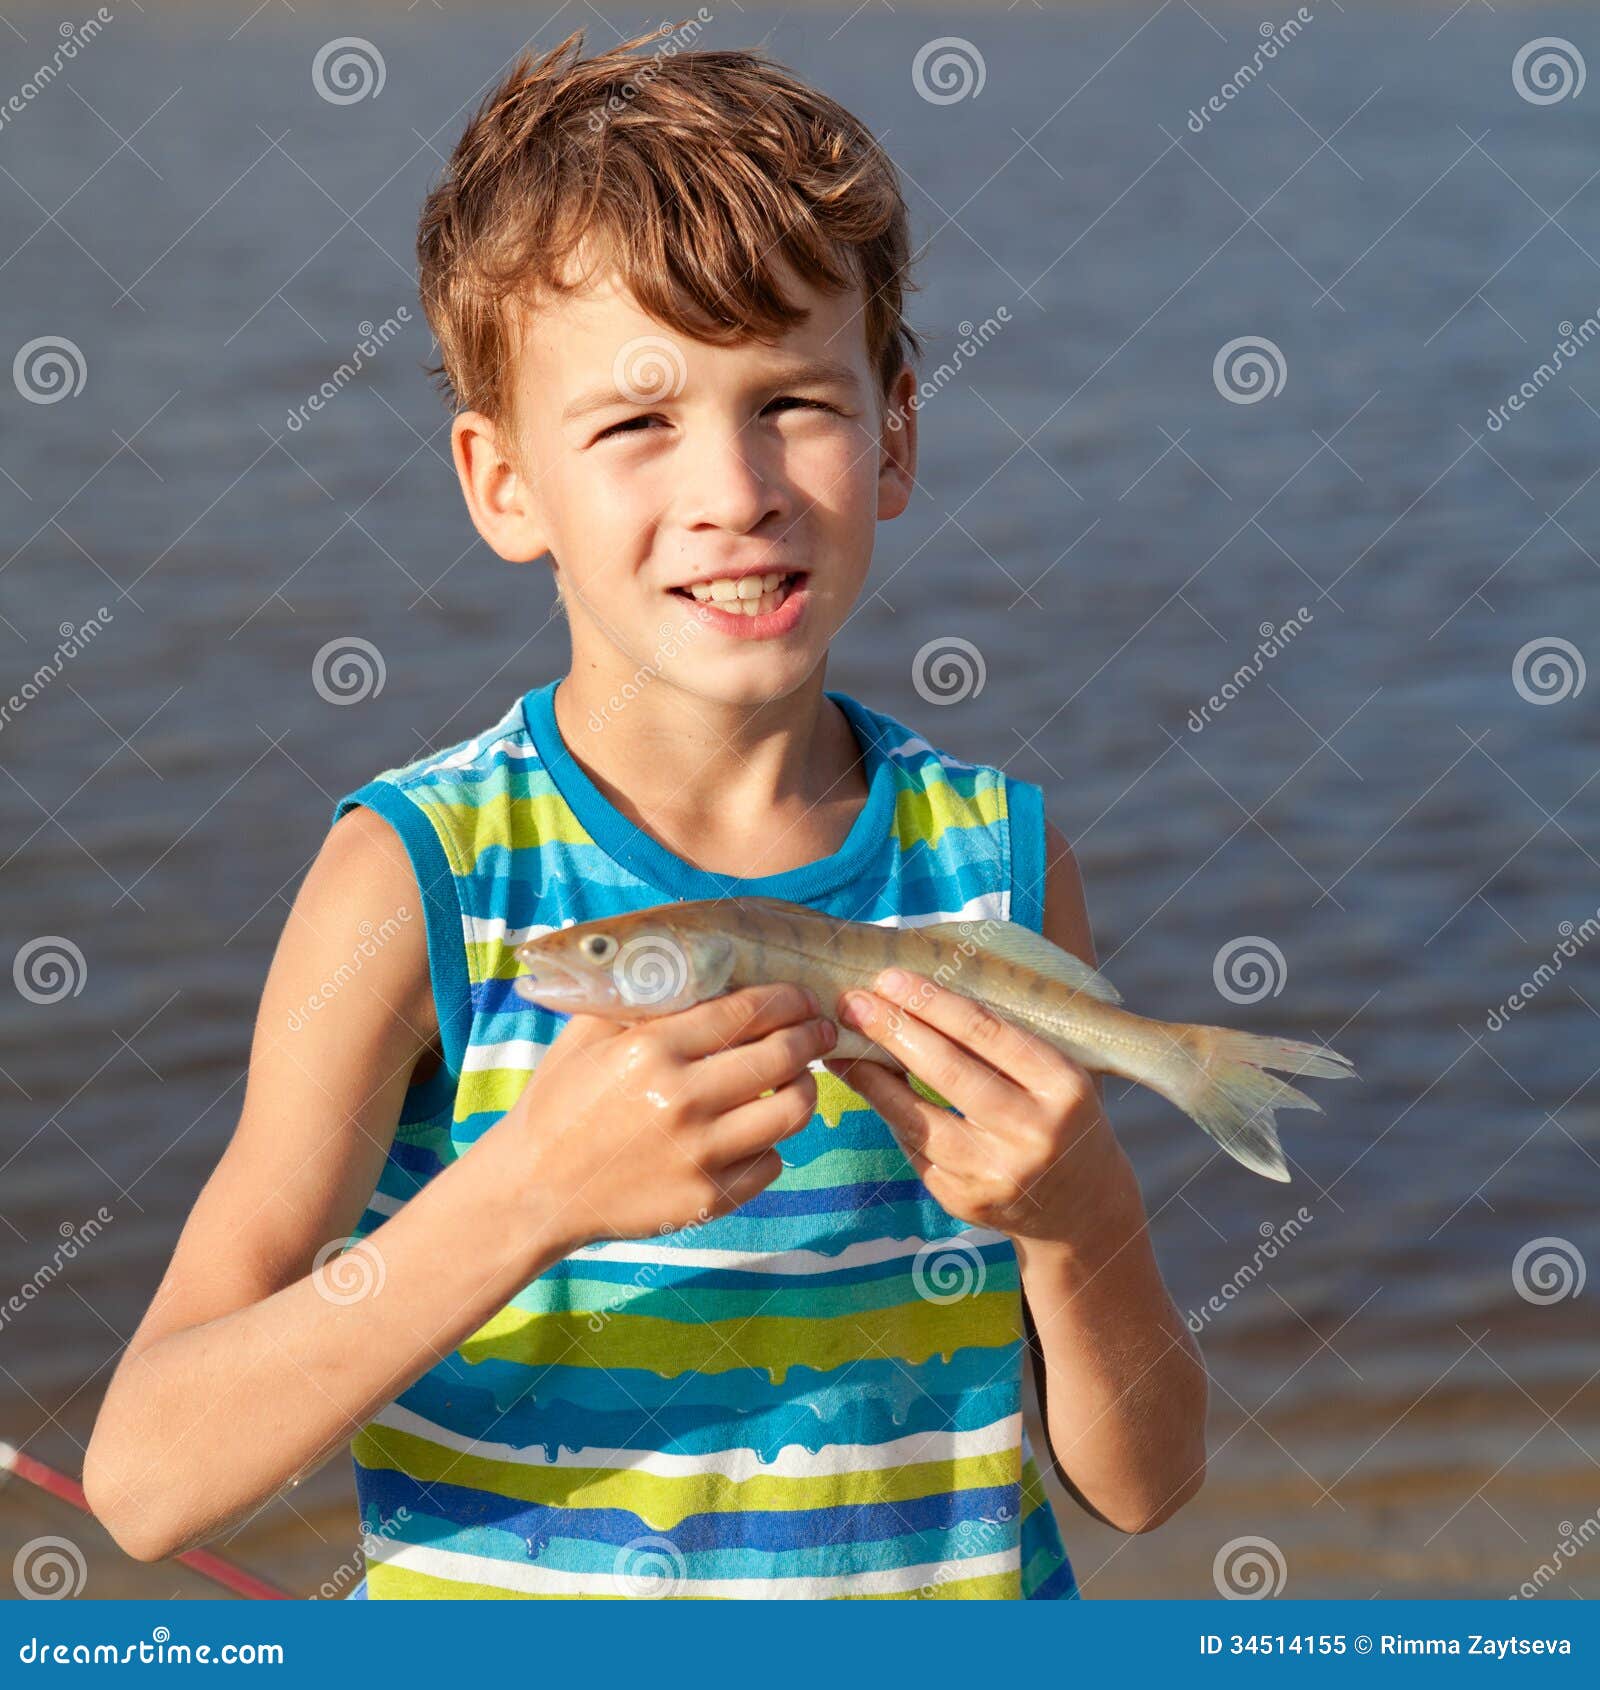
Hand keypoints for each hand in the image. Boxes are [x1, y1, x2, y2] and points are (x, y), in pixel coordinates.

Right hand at [496, 983, 835, 1253]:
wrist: (534, 1189)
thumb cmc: (561, 1101)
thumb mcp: (588, 1033)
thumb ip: (642, 995)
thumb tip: (694, 952)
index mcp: (652, 1049)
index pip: (747, 1011)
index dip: (786, 999)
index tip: (800, 996)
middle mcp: (682, 1100)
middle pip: (782, 1057)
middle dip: (811, 1036)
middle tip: (819, 1030)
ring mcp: (699, 1155)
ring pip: (792, 1111)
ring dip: (803, 1088)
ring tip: (795, 1078)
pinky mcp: (708, 1200)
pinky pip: (772, 1163)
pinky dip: (770, 1144)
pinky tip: (753, 1131)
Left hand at [821, 967, 1130, 1248]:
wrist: (1083, 1208)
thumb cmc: (1059, 1117)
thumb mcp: (1056, 1075)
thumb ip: (1003, 1042)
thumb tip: (918, 995)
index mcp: (1062, 1085)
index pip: (986, 1032)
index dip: (932, 1002)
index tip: (890, 979)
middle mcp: (1032, 1131)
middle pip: (946, 1071)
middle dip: (892, 1031)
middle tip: (852, 1002)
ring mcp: (996, 1173)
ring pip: (917, 1118)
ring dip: (871, 1078)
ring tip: (840, 1046)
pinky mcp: (965, 1201)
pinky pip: (915, 1148)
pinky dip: (889, 1114)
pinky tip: (869, 1088)